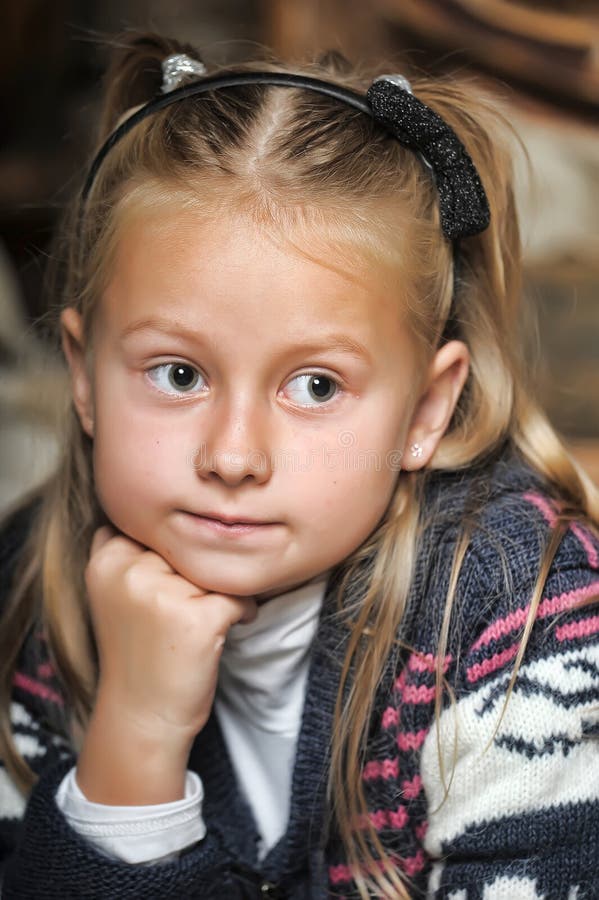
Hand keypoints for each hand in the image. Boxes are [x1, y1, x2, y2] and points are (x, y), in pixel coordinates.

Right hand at [77, 525, 256, 803]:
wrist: (141, 719)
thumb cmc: (138, 653)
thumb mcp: (117, 593)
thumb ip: (135, 551)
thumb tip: (184, 514)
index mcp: (107, 560)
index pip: (157, 527)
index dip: (173, 553)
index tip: (172, 584)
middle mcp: (130, 571)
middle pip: (189, 547)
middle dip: (199, 572)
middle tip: (189, 607)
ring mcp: (163, 594)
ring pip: (216, 570)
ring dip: (223, 591)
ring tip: (205, 619)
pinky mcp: (197, 620)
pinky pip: (239, 598)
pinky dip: (242, 613)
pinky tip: (223, 631)